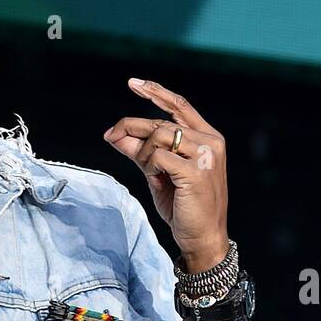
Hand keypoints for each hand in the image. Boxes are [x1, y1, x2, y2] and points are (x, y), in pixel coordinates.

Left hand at [103, 78, 229, 269]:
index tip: (133, 83)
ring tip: (149, 173)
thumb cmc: (183, 207)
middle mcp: (210, 142)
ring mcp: (205, 155)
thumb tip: (114, 135)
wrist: (202, 237)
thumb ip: (142, 152)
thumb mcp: (159, 174)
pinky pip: (158, 157)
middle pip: (161, 122)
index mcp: (208, 138)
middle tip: (110, 136)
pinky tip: (157, 180)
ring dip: (142, 154)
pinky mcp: (195, 171)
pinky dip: (149, 166)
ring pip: (159, 137)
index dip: (156, 92)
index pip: (180, 105)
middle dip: (131, 128)